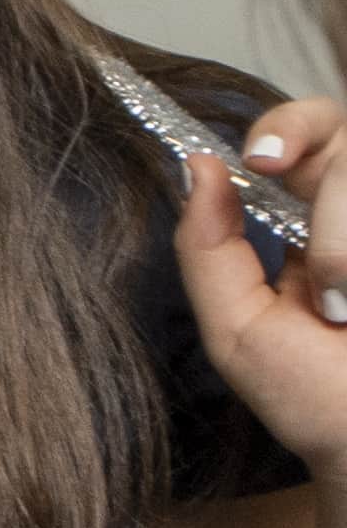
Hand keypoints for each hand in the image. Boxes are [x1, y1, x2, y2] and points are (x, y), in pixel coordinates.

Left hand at [169, 107, 346, 474]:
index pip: (305, 130)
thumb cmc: (313, 398)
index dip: (287, 129)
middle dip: (331, 187)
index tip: (264, 161)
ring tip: (346, 304)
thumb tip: (195, 165)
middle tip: (326, 260)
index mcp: (316, 214)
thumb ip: (208, 246)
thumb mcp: (238, 328)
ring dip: (344, 243)